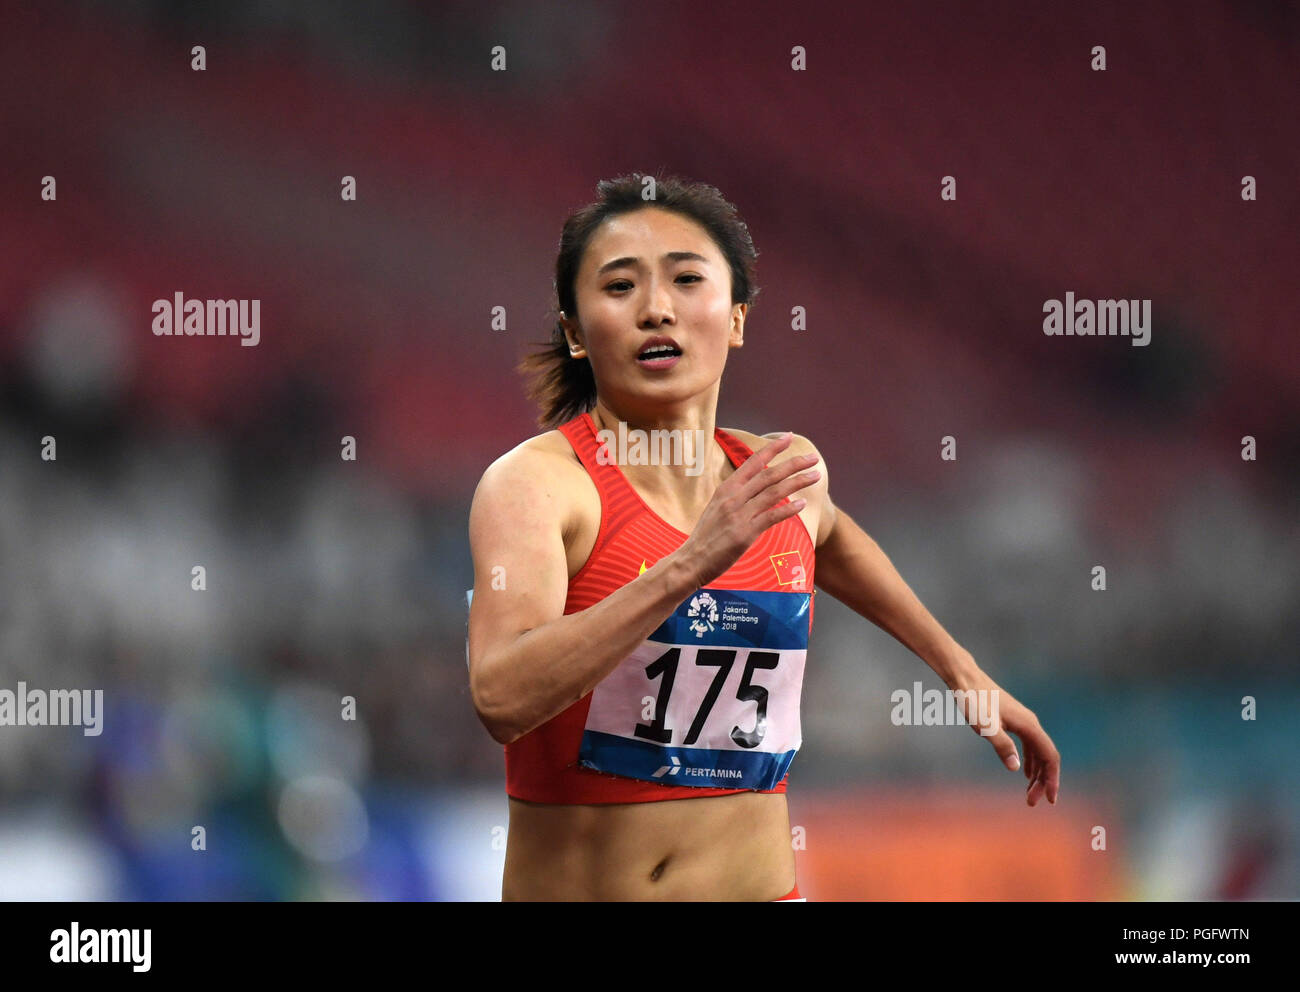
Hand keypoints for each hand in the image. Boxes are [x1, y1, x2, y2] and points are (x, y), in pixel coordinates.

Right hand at [675, 432, 819, 588]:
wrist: (690, 561)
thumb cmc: (705, 537)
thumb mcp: (717, 509)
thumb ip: (736, 497)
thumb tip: (755, 490)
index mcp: (726, 489)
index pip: (753, 462)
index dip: (773, 448)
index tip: (789, 437)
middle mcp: (733, 497)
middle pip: (768, 474)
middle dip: (793, 463)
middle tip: (813, 457)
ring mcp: (739, 515)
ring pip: (774, 492)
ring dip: (798, 482)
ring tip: (816, 476)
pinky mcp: (745, 533)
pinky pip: (771, 517)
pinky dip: (788, 510)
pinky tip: (802, 504)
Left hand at [951, 667, 1060, 806]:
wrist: (964, 678)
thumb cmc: (973, 700)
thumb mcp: (985, 726)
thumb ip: (1001, 745)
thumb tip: (1016, 768)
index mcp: (1029, 726)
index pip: (1050, 757)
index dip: (1052, 779)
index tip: (1050, 800)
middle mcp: (1031, 723)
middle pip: (1046, 757)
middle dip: (1043, 781)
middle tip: (1032, 802)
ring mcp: (1023, 721)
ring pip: (1038, 751)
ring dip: (1037, 773)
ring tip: (1029, 793)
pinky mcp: (1013, 720)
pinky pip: (1029, 745)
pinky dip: (1030, 761)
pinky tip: (1024, 772)